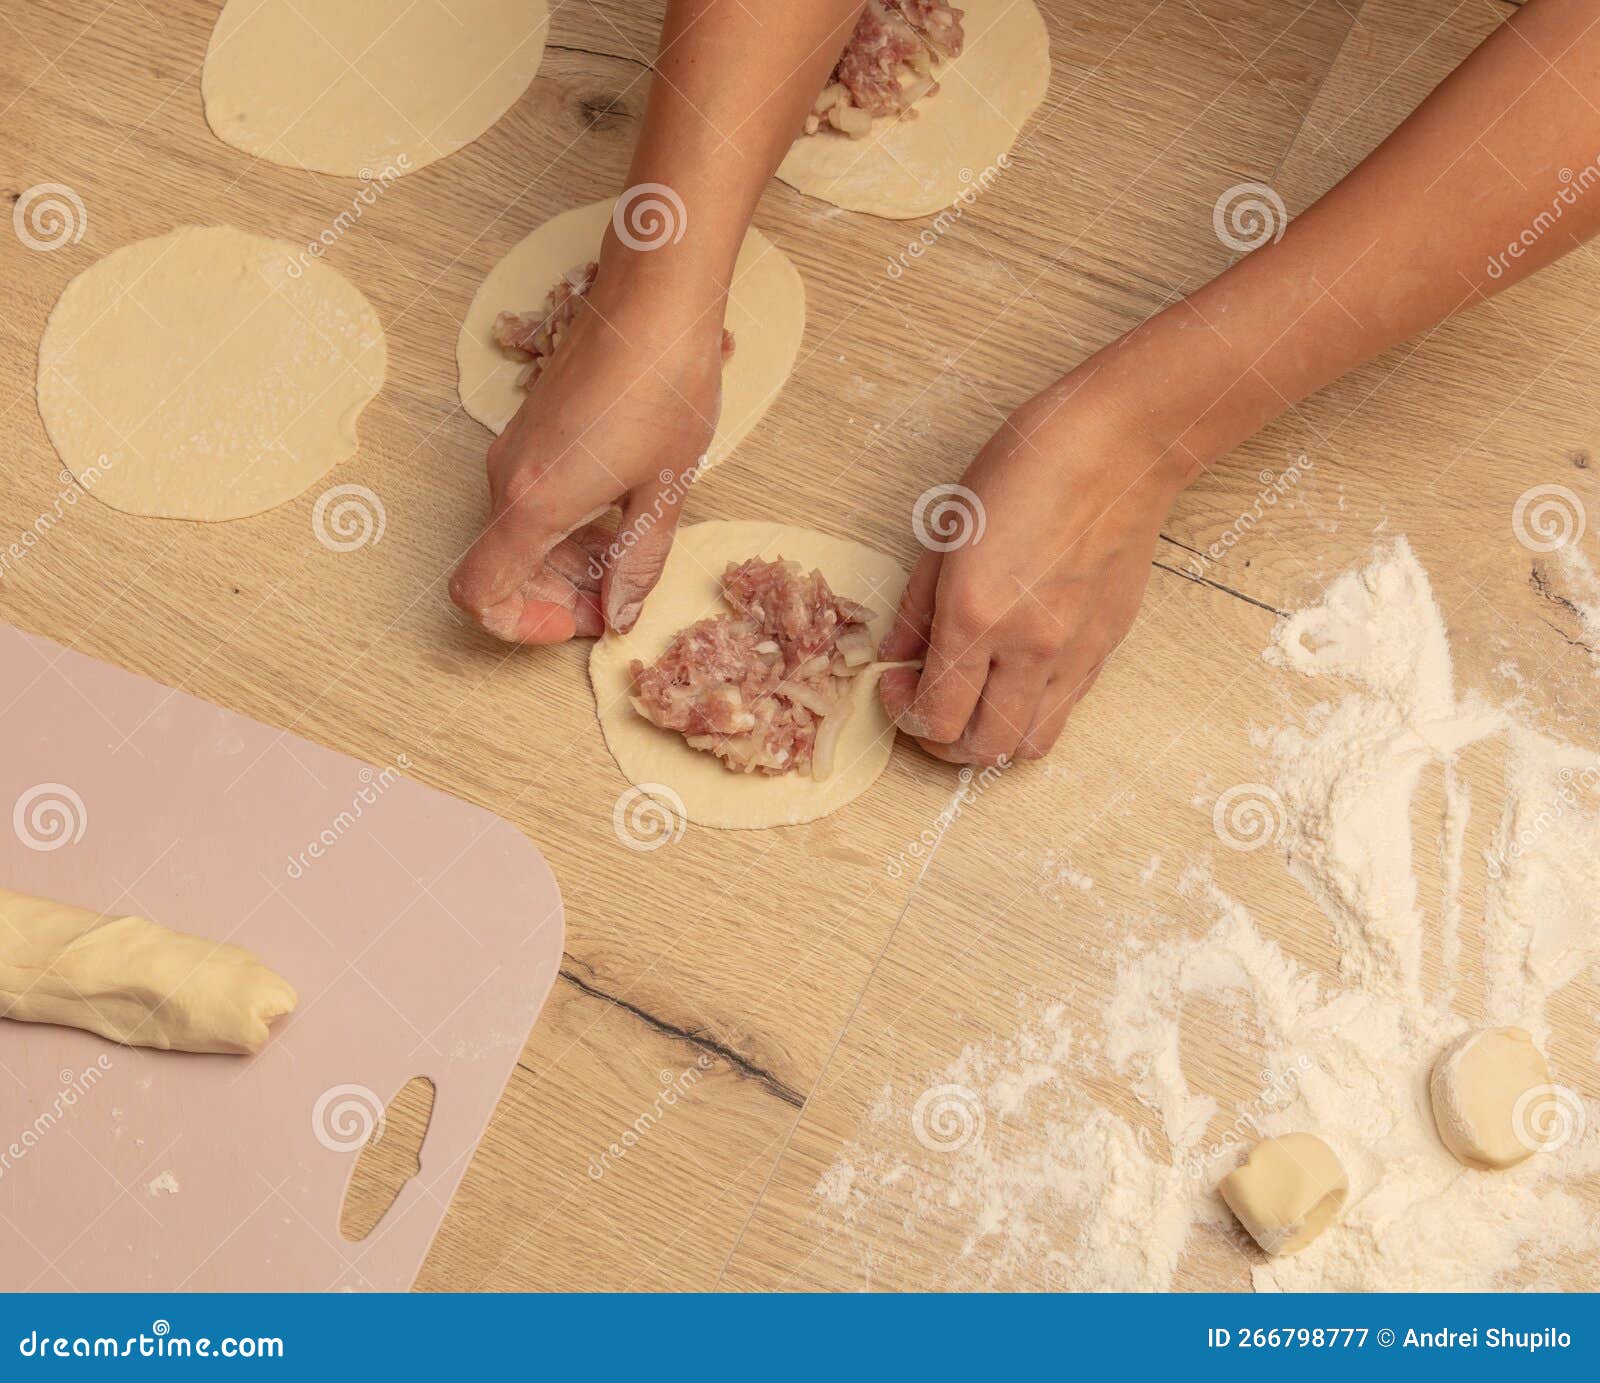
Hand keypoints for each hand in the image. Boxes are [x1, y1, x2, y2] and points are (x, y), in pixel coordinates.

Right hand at [449, 249, 726, 642]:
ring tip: (629, 550)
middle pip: (502, 570)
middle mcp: (509, 478)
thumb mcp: (664, 489)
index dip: (522, 625)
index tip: (580, 620)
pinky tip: (619, 509)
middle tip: (620, 594)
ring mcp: (514, 451)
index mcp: (536, 501)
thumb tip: (617, 615)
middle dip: (557, 597)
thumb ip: (637, 562)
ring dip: (566, 562)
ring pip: (518, 536)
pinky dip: (565, 526)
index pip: (479, 593)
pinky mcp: (530, 433)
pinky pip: (530, 501)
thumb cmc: (665, 383)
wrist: (654, 297)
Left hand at [878, 370, 1190, 764]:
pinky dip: (1032, 710)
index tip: (897, 685)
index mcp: (976, 615)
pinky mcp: (1107, 647)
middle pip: (982, 748)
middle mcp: (1028, 648)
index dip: (906, 714)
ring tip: (974, 701)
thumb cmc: (1026, 469)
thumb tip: (896, 656)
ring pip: (1030, 744)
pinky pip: (1066, 710)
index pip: (936, 716)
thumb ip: (917, 607)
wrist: (1118, 447)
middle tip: (928, 704)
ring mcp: (1075, 653)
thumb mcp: (947, 530)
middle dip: (942, 740)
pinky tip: (1014, 674)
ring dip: (992, 737)